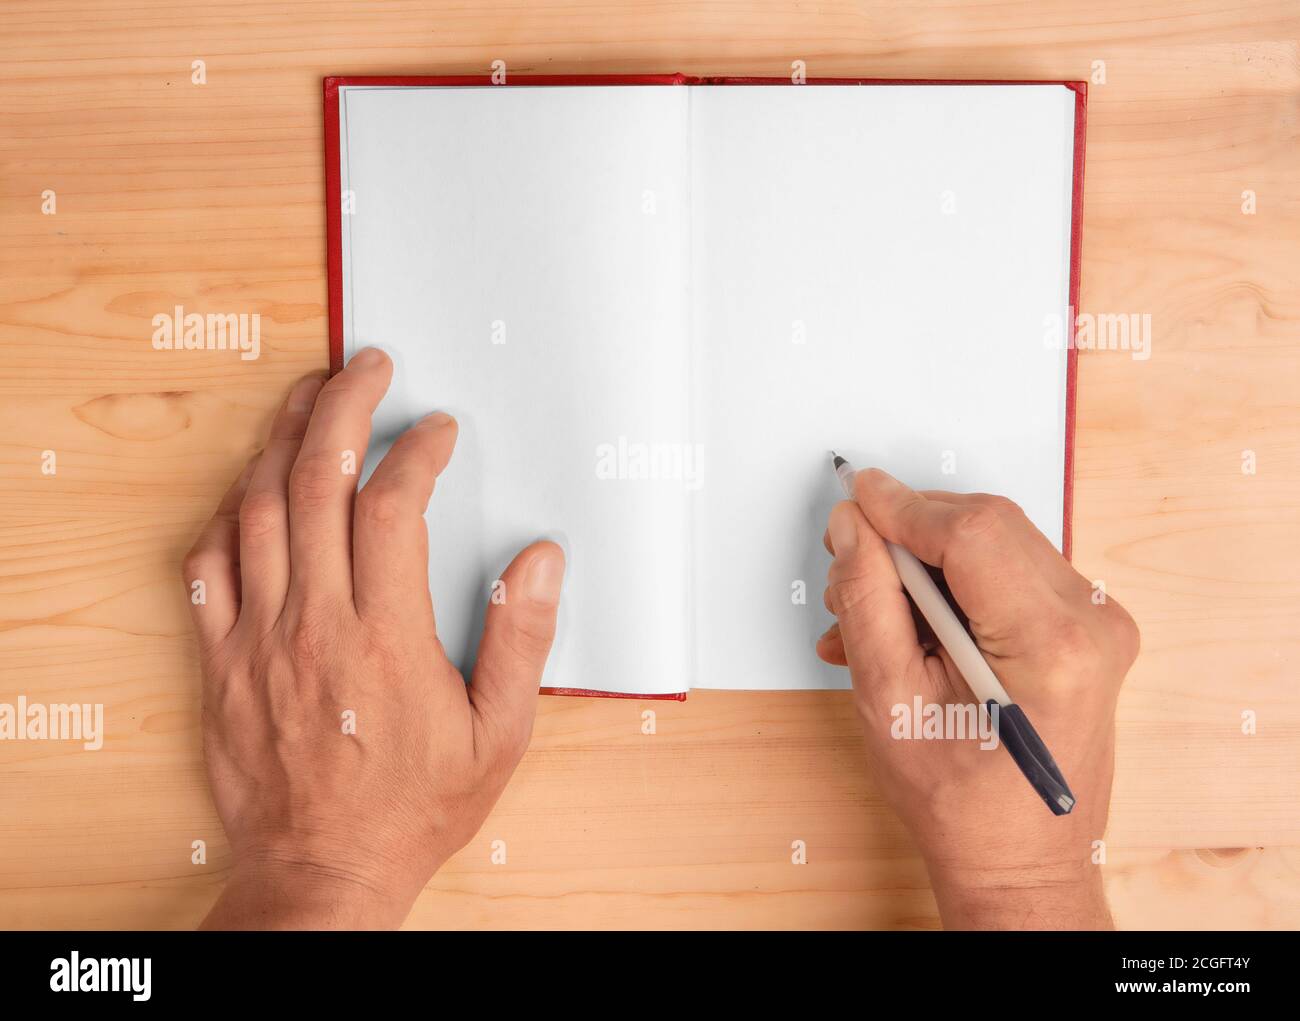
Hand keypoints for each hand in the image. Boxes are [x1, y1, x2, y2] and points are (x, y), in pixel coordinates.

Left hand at [183, 348, 565, 928]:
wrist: (322, 872)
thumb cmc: (412, 807)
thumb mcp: (498, 736)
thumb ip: (522, 640)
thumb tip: (542, 560)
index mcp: (385, 635)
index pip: (391, 504)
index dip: (416, 449)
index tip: (437, 430)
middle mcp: (313, 622)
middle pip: (314, 480)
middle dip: (342, 406)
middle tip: (365, 366)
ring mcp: (257, 637)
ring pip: (255, 508)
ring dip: (280, 439)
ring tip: (308, 396)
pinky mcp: (222, 659)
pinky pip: (209, 564)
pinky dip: (228, 511)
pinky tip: (250, 486)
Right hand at [818, 468, 1138, 928]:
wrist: (1021, 865)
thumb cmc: (964, 808)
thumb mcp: (891, 702)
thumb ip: (868, 602)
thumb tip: (853, 530)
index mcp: (1051, 645)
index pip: (971, 530)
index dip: (903, 507)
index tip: (855, 499)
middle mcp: (1092, 625)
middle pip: (988, 526)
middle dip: (910, 534)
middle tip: (850, 563)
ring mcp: (1099, 625)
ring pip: (997, 542)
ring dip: (926, 563)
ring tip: (870, 615)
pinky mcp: (1088, 629)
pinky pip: (1012, 572)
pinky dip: (955, 584)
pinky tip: (909, 624)